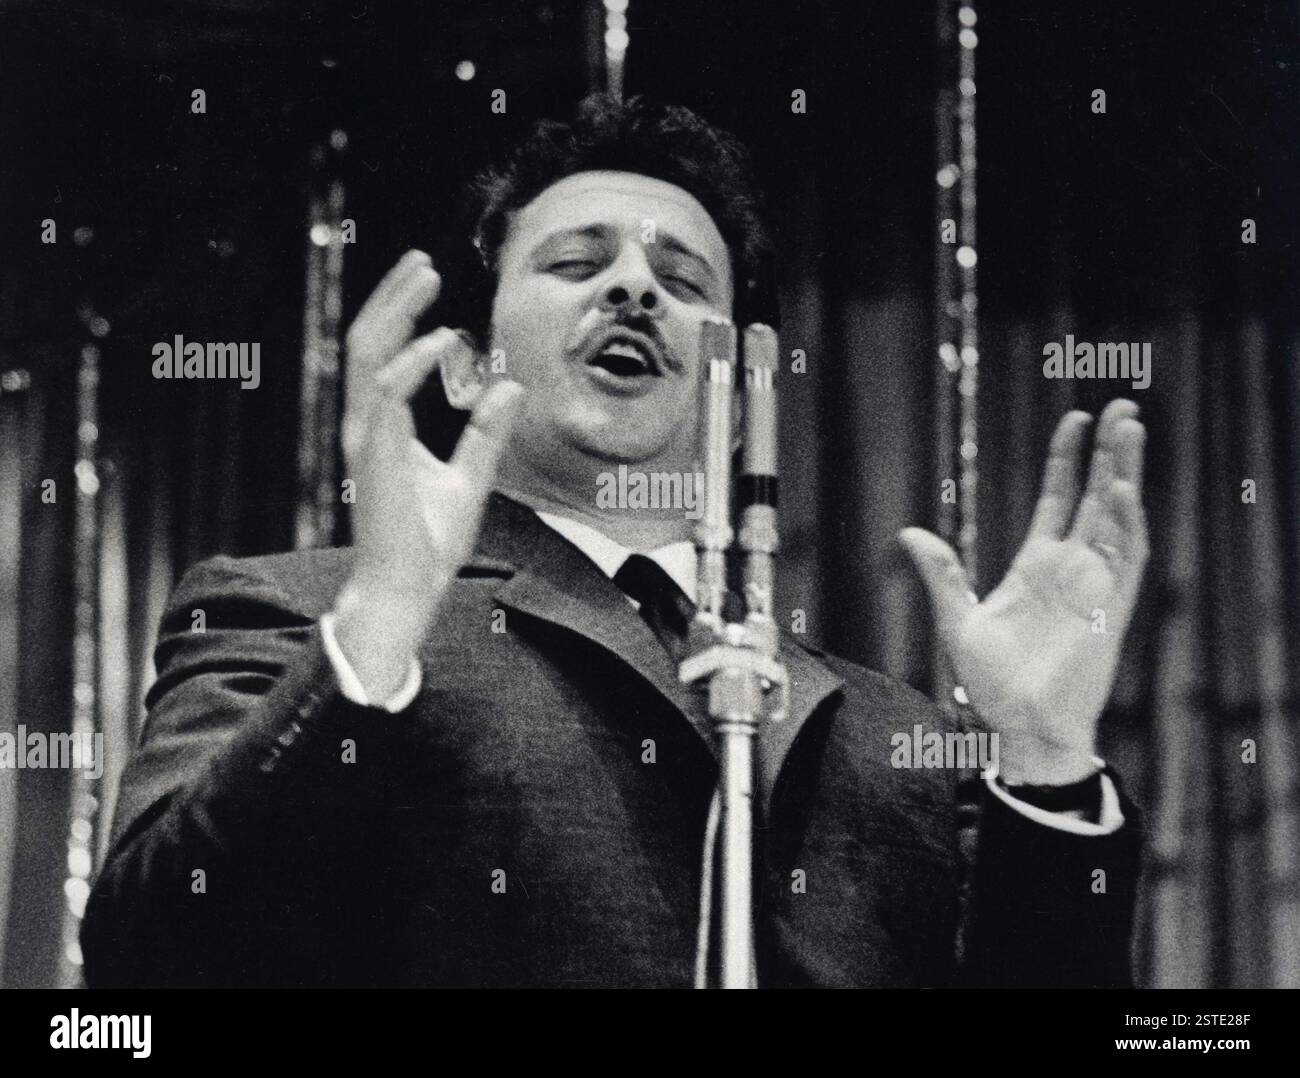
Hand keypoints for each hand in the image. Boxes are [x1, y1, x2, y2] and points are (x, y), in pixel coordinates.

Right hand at [333, 250, 522, 697]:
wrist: (409, 587)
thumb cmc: (429, 543)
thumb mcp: (471, 476)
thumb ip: (487, 432)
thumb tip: (511, 388)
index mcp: (384, 428)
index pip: (382, 355)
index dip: (401, 315)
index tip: (431, 284)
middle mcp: (368, 425)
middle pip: (369, 341)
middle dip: (393, 296)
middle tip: (422, 260)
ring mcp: (368, 437)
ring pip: (369, 354)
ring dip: (396, 310)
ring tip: (425, 275)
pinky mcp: (378, 454)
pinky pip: (388, 393)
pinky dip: (413, 362)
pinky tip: (441, 340)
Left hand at [900, 399, 1148, 783]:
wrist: (1021, 728)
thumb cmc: (993, 684)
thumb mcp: (957, 620)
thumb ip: (941, 574)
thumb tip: (909, 533)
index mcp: (1035, 565)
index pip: (1058, 498)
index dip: (1066, 459)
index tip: (1074, 420)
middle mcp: (1070, 568)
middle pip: (1096, 496)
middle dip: (1109, 451)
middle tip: (1123, 406)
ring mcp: (1094, 586)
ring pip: (1117, 517)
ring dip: (1125, 472)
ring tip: (1130, 427)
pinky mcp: (1110, 610)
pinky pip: (1124, 559)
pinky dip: (1126, 523)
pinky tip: (1121, 488)